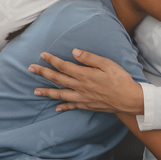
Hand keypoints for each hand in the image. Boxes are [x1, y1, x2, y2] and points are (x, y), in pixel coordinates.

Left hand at [30, 49, 144, 114]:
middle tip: (31, 69)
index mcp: (84, 75)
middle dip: (43, 73)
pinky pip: (72, 106)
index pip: (63, 66)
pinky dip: (63, 107)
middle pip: (58, 79)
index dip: (52, 60)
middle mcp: (80, 87)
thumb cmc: (121, 80)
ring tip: (35, 91)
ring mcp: (83, 98)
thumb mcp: (107, 64)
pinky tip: (56, 108)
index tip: (42, 55)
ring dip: (47, 92)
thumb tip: (74, 52)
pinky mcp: (87, 105)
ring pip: (60, 94)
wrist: (129, 100)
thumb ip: (89, 58)